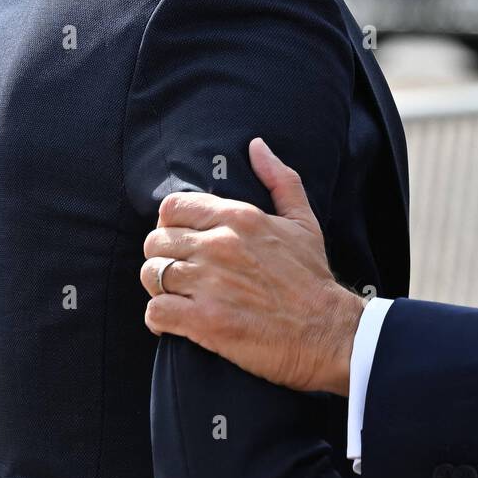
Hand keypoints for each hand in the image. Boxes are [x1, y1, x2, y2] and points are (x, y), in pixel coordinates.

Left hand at [140, 138, 363, 393]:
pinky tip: (174, 321)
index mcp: (240, 217)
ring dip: (159, 287)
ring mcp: (210, 284)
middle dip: (163, 257)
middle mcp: (220, 245)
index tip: (182, 240)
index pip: (173, 207)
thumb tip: (257, 146)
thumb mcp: (303, 220)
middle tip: (180, 272)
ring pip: (151, 275)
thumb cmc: (312, 277)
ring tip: (177, 296)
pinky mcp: (204, 321)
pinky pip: (155, 312)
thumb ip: (279, 179)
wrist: (326, 331)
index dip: (171, 224)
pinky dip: (158, 318)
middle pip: (156, 241)